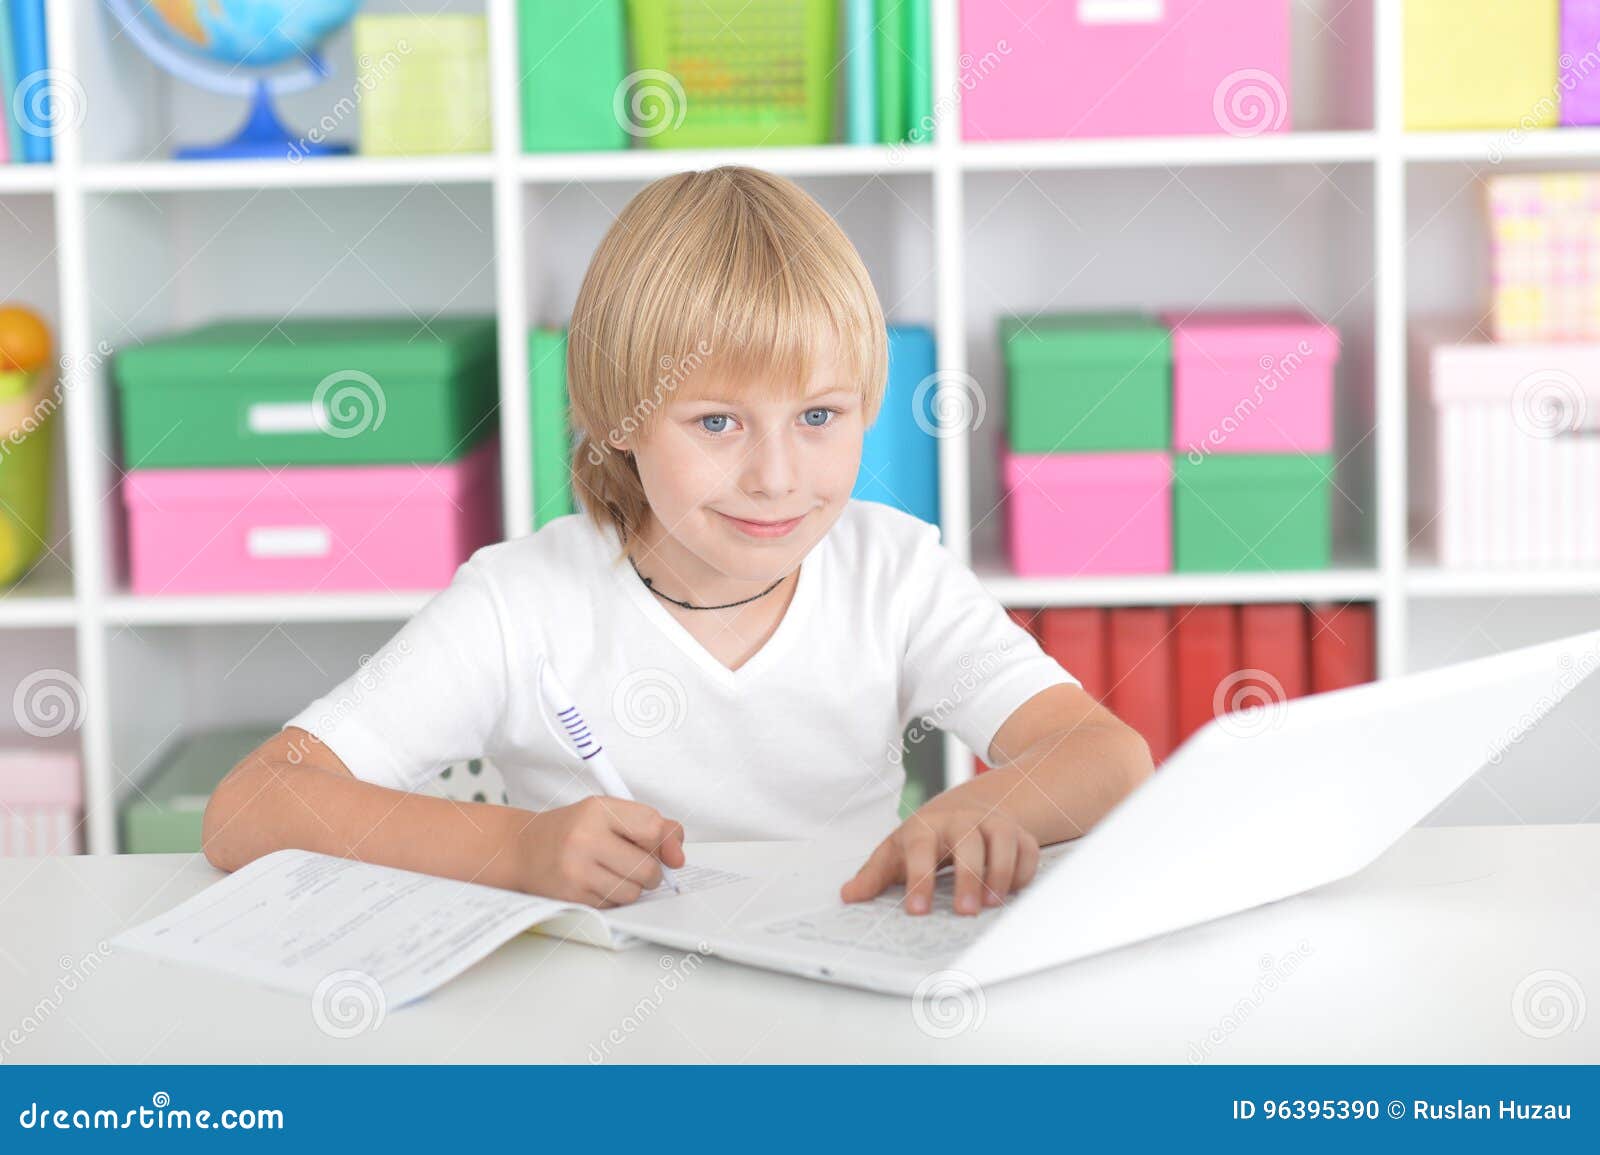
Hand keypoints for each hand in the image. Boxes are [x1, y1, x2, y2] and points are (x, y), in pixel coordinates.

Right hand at [515, 796, 684, 906]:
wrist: (522, 849)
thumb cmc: (573, 829)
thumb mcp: (609, 813)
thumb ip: (651, 826)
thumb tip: (678, 856)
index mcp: (598, 809)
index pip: (652, 827)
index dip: (664, 841)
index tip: (661, 847)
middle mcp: (585, 838)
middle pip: (647, 867)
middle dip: (650, 871)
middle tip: (635, 862)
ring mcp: (577, 870)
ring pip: (633, 892)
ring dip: (633, 887)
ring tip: (614, 872)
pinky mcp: (572, 896)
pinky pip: (614, 905)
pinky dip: (614, 898)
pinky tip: (598, 883)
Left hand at [839, 805, 1040, 915]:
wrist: (961, 808)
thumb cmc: (924, 838)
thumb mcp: (895, 852)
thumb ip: (874, 876)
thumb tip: (848, 895)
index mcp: (926, 826)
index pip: (921, 848)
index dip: (919, 879)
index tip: (917, 910)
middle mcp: (961, 821)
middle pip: (968, 842)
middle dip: (968, 877)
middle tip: (965, 912)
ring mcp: (992, 824)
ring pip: (1004, 840)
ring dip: (1000, 873)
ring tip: (992, 905)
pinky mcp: (1017, 832)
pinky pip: (1028, 848)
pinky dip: (1024, 871)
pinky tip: (1012, 892)